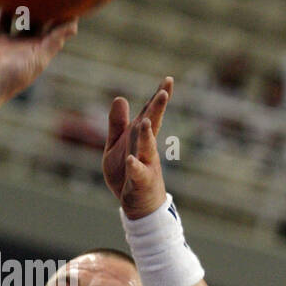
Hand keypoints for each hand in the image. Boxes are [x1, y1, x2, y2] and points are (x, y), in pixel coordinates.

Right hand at [0, 0, 77, 105]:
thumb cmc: (12, 77)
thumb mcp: (39, 59)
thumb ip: (54, 41)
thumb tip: (74, 25)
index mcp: (32, 50)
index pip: (48, 30)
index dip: (57, 17)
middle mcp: (16, 44)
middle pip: (27, 21)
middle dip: (35, 6)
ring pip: (4, 16)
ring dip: (7, 3)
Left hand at [103, 78, 171, 217]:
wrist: (139, 205)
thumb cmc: (128, 173)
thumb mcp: (117, 144)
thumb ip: (118, 123)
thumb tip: (119, 98)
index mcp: (140, 137)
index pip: (149, 114)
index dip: (158, 97)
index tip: (169, 79)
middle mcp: (146, 148)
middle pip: (153, 126)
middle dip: (158, 109)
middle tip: (165, 91)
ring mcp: (145, 164)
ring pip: (146, 148)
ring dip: (147, 135)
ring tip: (147, 121)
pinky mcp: (140, 182)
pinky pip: (137, 174)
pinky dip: (134, 167)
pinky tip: (131, 160)